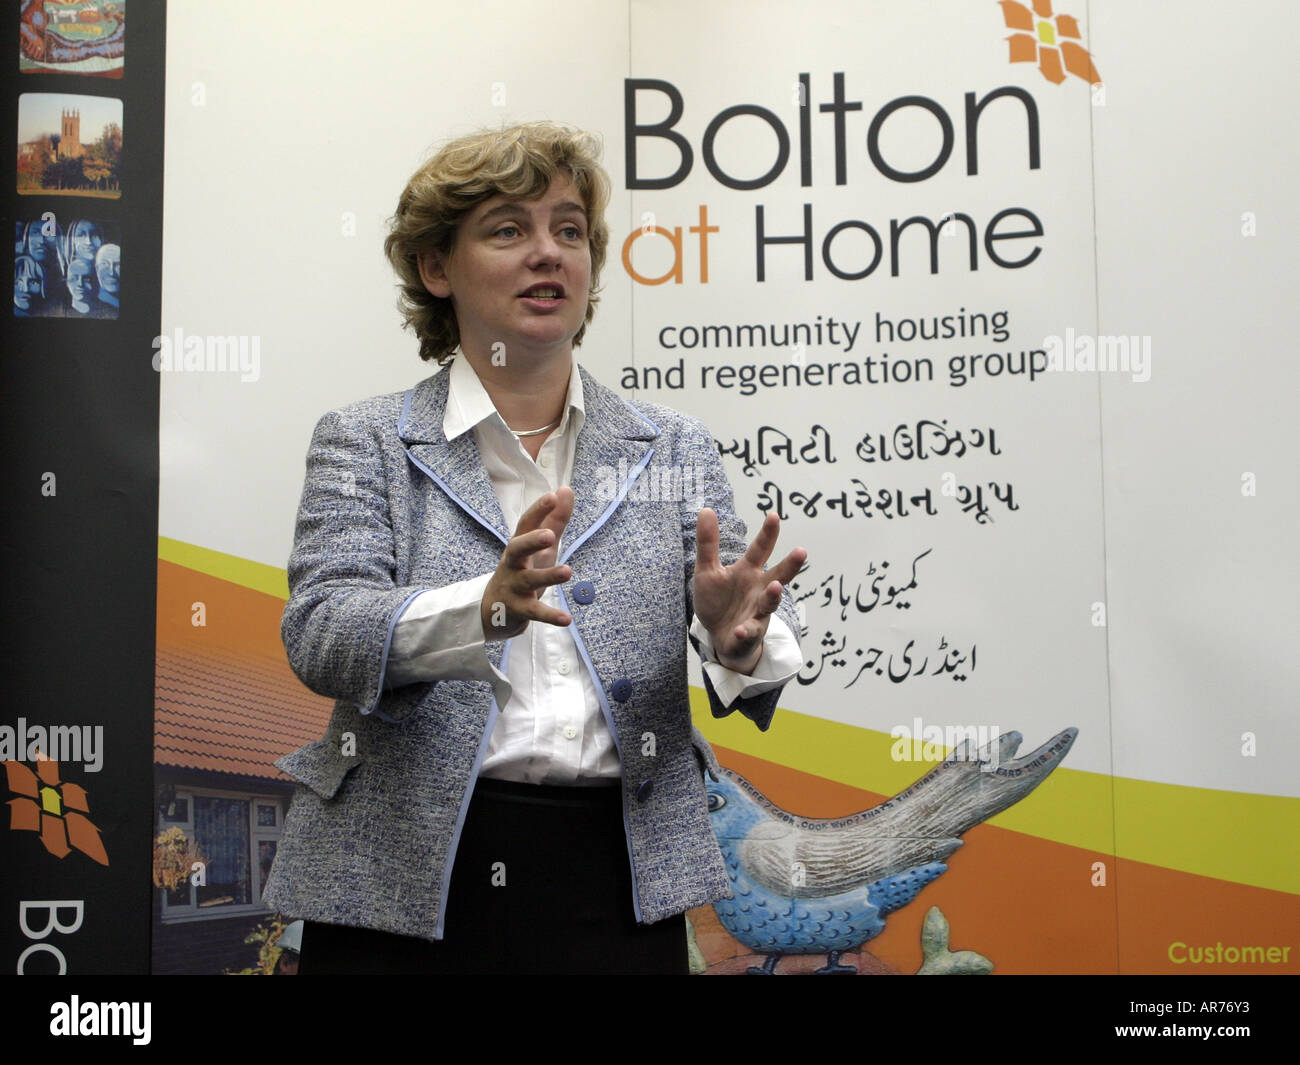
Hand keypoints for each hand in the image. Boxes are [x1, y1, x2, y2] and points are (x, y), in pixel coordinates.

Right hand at [481, 487, 574, 640]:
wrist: (492, 610)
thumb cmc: (522, 570)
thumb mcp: (540, 546)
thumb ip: (555, 519)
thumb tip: (566, 489)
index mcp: (519, 545)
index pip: (526, 524)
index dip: (538, 510)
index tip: (553, 495)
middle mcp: (514, 563)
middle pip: (517, 548)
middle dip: (531, 541)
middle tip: (549, 535)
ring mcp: (514, 586)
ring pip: (529, 580)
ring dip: (548, 576)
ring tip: (568, 571)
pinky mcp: (518, 609)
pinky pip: (534, 613)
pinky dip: (550, 616)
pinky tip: (567, 619)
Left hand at [693, 508, 805, 673]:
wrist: (720, 637)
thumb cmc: (718, 601)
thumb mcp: (707, 571)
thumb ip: (708, 543)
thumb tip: (706, 509)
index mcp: (749, 571)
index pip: (760, 549)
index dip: (767, 534)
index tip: (773, 516)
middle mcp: (759, 589)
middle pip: (779, 575)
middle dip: (790, 565)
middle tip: (801, 551)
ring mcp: (758, 612)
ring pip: (769, 604)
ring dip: (773, 596)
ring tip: (775, 587)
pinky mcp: (750, 633)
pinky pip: (749, 632)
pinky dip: (746, 631)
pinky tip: (740, 629)